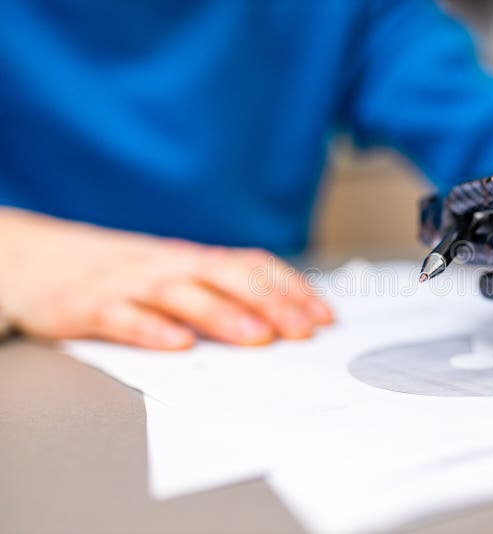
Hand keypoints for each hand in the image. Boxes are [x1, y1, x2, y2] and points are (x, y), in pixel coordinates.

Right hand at [0, 208, 332, 348]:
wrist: (39, 258)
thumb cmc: (125, 274)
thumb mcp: (177, 275)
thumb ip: (220, 292)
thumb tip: (281, 318)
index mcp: (194, 261)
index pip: (253, 267)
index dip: (291, 289)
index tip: (323, 315)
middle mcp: (169, 266)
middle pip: (226, 277)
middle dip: (271, 303)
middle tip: (302, 330)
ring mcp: (130, 283)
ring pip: (182, 294)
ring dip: (223, 314)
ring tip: (256, 337)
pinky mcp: (90, 305)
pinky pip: (123, 316)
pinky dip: (151, 329)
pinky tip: (177, 345)